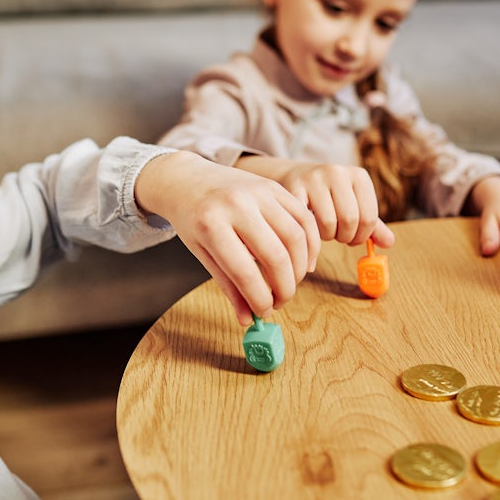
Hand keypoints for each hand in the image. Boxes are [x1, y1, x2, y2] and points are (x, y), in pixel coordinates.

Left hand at [134, 151, 320, 324]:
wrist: (188, 179)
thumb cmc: (194, 219)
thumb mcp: (202, 253)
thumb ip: (228, 286)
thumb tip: (248, 319)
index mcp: (211, 224)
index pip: (244, 272)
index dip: (260, 299)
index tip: (264, 312)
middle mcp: (237, 205)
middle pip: (277, 256)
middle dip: (285, 288)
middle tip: (280, 301)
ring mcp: (259, 192)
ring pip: (296, 237)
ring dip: (300, 269)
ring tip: (290, 283)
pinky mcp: (275, 186)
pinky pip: (303, 218)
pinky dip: (310, 244)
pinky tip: (303, 261)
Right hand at [236, 156, 394, 248]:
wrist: (297, 178)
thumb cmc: (332, 198)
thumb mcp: (355, 205)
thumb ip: (373, 225)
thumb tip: (389, 243)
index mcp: (359, 175)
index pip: (369, 217)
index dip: (363, 236)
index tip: (354, 238)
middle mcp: (338, 172)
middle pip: (350, 220)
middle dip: (345, 237)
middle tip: (339, 237)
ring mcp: (314, 178)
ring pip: (327, 223)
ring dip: (326, 236)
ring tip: (324, 230)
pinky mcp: (294, 187)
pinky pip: (305, 222)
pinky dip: (308, 235)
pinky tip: (308, 234)